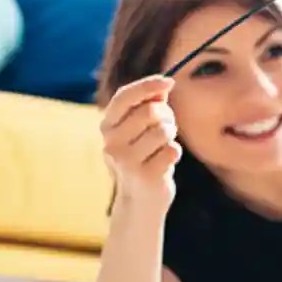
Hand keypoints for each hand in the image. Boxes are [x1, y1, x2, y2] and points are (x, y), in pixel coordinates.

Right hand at [100, 75, 181, 208]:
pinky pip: (172, 150)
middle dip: (167, 117)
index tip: (170, 81)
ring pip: (163, 130)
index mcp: (107, 126)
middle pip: (150, 111)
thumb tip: (164, 85)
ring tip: (163, 147)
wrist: (140, 201)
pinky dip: (174, 154)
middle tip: (167, 130)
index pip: (125, 96)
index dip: (147, 86)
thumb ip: (150, 105)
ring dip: (171, 136)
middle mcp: (111, 142)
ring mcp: (125, 160)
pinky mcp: (144, 175)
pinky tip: (164, 164)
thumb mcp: (141, 130)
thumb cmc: (144, 157)